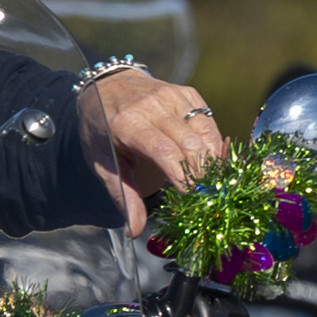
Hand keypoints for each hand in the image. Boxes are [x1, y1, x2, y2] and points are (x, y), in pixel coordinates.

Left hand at [82, 66, 226, 235]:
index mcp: (127, 124)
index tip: (194, 199)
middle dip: (204, 172)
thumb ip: (123, 195)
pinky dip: (214, 143)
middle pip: (191, 143)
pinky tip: (213, 161)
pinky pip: (208, 120)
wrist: (105, 86)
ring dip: (213, 159)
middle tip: (209, 197)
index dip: (184, 176)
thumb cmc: (101, 129)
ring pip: (205, 130)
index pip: (165, 151)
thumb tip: (135, 230)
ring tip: (215, 183)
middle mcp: (153, 106)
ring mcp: (173, 96)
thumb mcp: (102, 162)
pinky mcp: (188, 94)